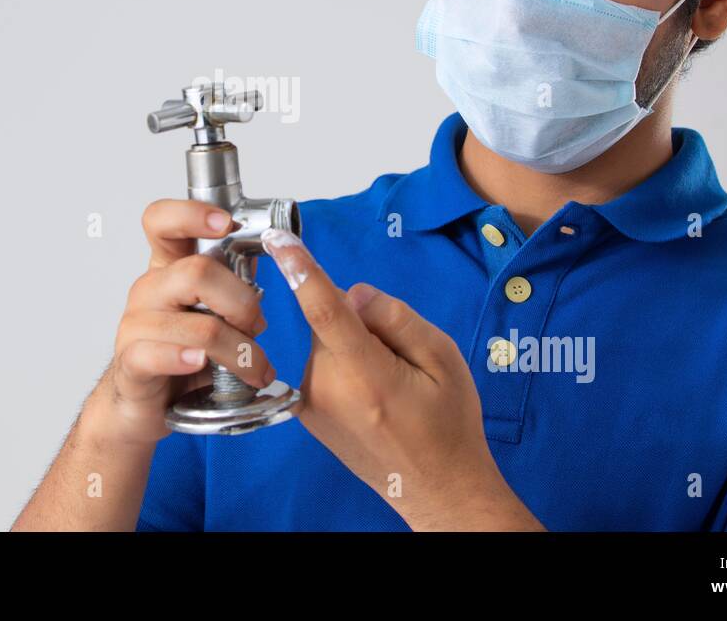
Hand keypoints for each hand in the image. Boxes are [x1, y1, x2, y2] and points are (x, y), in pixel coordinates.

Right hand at [84, 200, 276, 447]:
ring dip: (239, 352)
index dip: (191, 214)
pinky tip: (200, 367)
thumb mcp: (213, 310)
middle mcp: (150, 289)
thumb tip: (284, 255)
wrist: (148, 403)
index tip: (225, 223)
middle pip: (197, 272)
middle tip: (257, 329)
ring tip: (254, 370)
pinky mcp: (131, 361)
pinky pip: (158, 354)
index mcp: (169, 268)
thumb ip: (237, 283)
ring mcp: (136, 324)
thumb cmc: (185, 352)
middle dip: (243, 304)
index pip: (162, 221)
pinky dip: (188, 361)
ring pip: (199, 326)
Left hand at [261, 227, 542, 530]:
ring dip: (353, 348)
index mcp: (365, 375)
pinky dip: (344, 365)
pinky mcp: (305, 411)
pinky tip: (371, 398)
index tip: (277, 238)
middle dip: (363, 325)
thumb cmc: (449, 425)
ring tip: (389, 388)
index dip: (301, 269)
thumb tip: (354, 294)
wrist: (437, 489)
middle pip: (332, 322)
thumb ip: (396, 317)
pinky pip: (322, 363)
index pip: (323, 309)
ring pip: (326, 343)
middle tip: (401, 361)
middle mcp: (328, 389)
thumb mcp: (443, 358)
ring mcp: (312, 403)